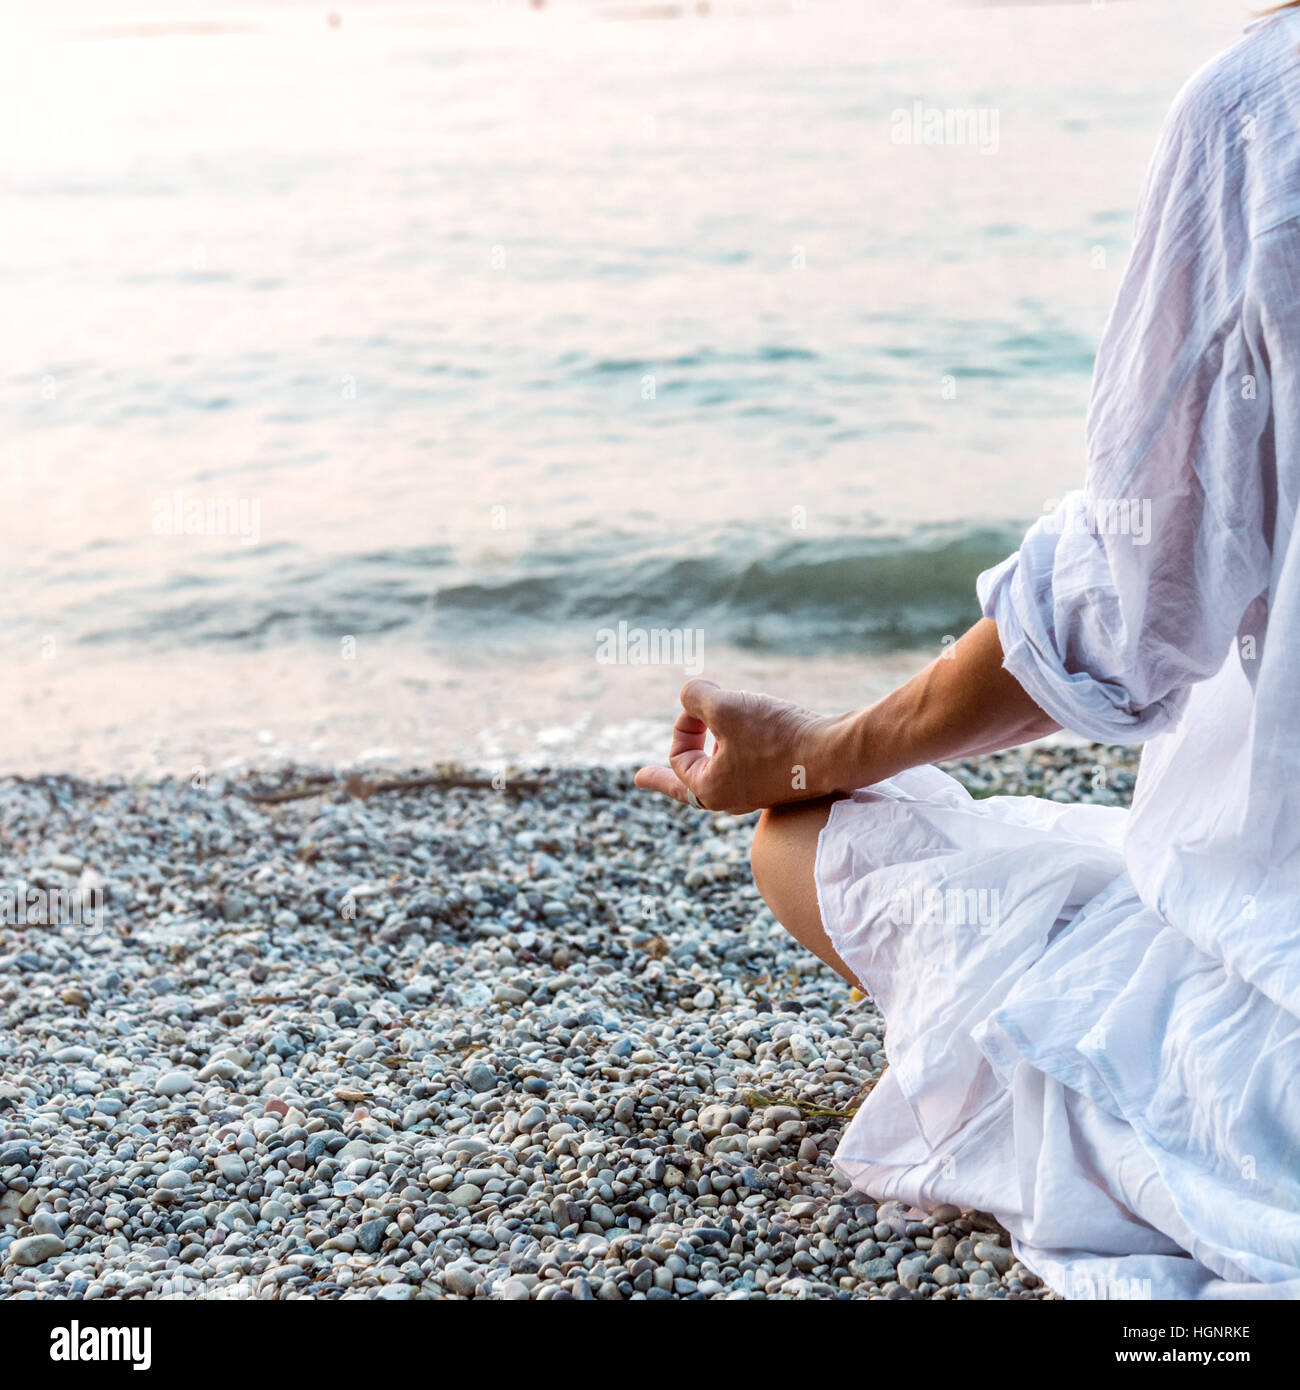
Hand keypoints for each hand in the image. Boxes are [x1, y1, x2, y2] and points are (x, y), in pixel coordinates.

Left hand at [633, 679, 846, 813]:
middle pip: (689, 783)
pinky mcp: (781, 780)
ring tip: (692, 756)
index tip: (705, 705)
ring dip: (708, 754)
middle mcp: (732, 799)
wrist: (836, 753)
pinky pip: (746, 770)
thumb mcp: (726, 706)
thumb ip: (696, 696)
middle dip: (667, 774)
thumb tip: (690, 695)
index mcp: (710, 789)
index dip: (685, 723)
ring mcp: (758, 791)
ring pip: (720, 774)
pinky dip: (736, 752)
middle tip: (641, 779)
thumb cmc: (778, 735)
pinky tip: (740, 745)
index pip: (677, 758)